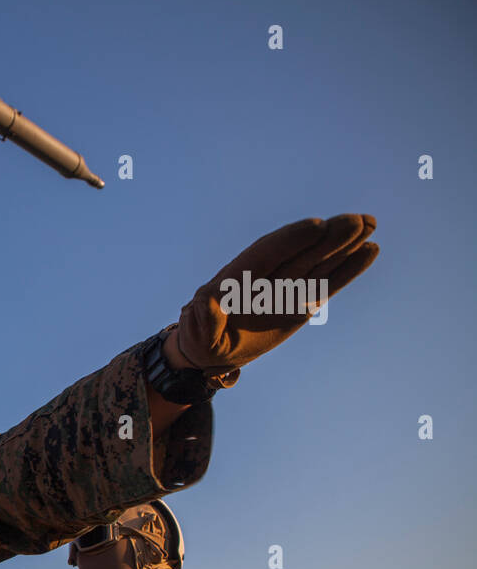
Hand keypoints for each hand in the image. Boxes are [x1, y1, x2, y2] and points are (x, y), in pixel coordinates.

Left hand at [176, 215, 378, 374]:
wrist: (210, 348)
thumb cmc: (200, 338)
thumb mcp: (198, 333)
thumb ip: (203, 319)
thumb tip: (207, 302)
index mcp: (238, 279)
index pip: (265, 253)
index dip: (289, 239)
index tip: (316, 225)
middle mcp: (266, 277)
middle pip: (298, 252)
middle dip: (326, 236)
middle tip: (355, 220)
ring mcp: (286, 287)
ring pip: (318, 261)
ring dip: (344, 244)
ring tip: (370, 223)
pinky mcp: (301, 301)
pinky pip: (328, 282)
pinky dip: (348, 268)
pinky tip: (371, 250)